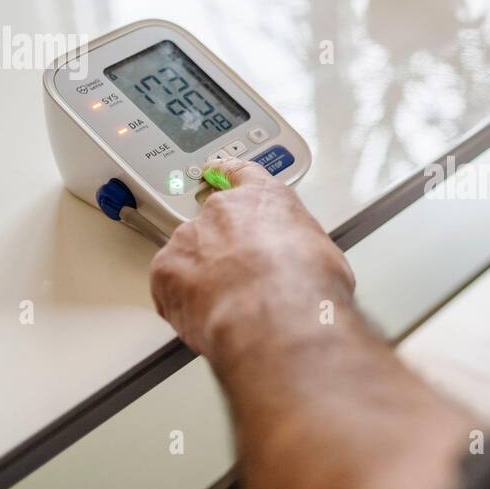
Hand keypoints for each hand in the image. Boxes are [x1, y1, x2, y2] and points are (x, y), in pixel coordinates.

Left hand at [149, 158, 353, 361]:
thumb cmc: (306, 284)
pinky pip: (168, 285)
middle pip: (213, 223)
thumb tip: (302, 267)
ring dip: (202, 276)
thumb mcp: (324, 254)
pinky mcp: (165, 270)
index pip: (240, 173)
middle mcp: (221, 211)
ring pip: (189, 255)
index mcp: (263, 198)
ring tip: (228, 307)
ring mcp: (189, 238)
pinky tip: (207, 317)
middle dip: (223, 249)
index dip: (228, 174)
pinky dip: (181, 301)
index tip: (217, 172)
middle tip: (243, 281)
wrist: (276, 316)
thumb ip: (299, 248)